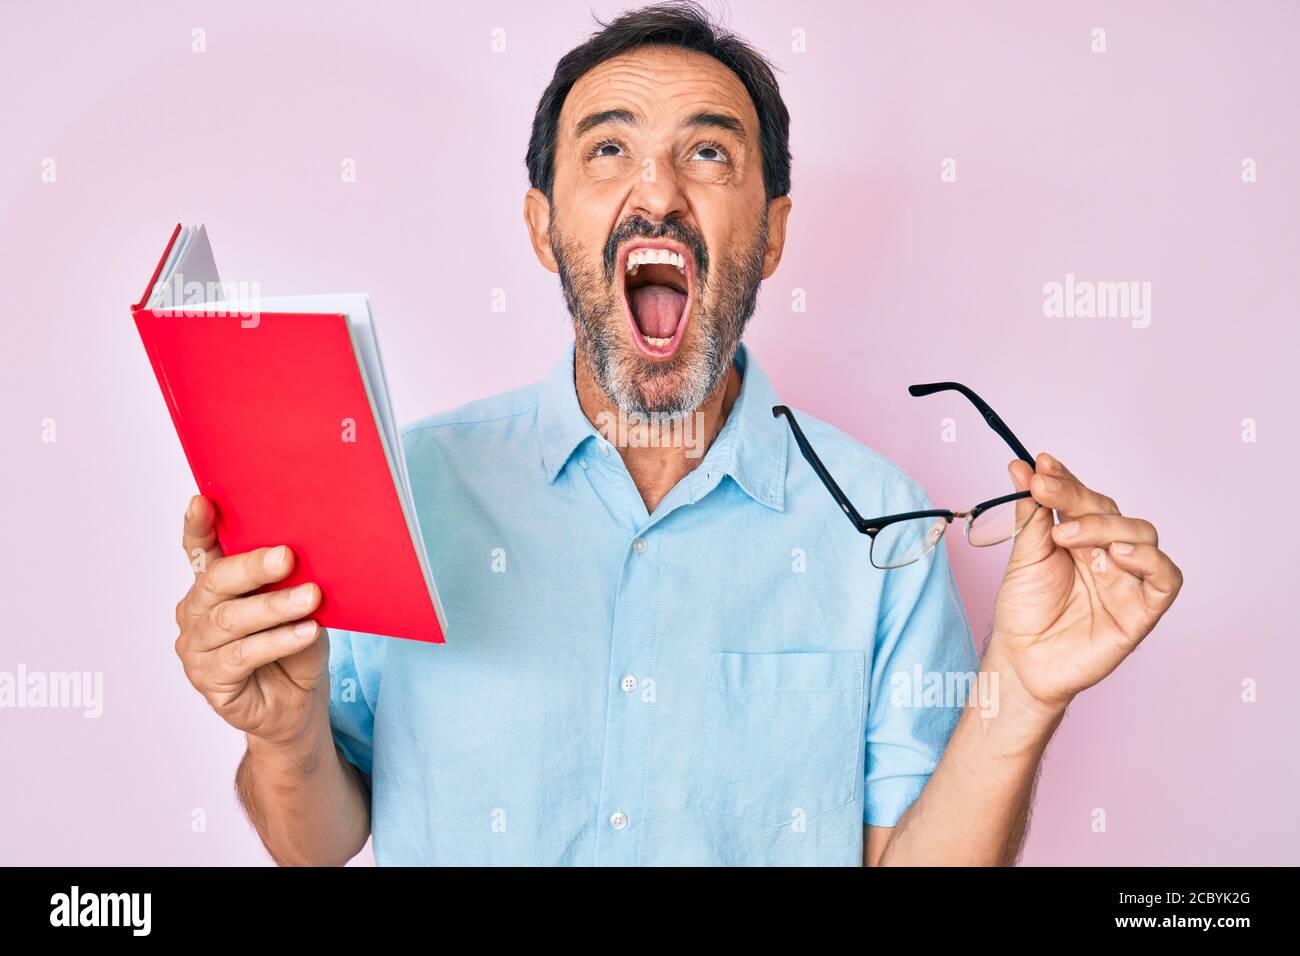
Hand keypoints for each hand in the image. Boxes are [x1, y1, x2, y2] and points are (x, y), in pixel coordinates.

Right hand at [173, 496, 329, 746]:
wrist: (297, 702)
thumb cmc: (296, 644)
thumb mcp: (299, 605)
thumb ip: (290, 581)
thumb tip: (308, 553)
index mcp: (214, 584)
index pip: (199, 550)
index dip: (197, 527)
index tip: (202, 501)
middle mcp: (196, 611)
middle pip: (216, 581)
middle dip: (253, 566)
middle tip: (287, 556)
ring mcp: (197, 647)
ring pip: (231, 620)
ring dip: (275, 607)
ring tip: (310, 597)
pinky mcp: (208, 679)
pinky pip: (243, 655)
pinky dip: (278, 641)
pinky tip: (306, 632)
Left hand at [987, 453, 1182, 718]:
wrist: (1022, 660)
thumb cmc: (1024, 612)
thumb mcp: (1023, 556)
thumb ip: (1031, 515)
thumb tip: (1023, 467)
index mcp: (1080, 537)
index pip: (1083, 498)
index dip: (1066, 479)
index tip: (1041, 464)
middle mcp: (1108, 553)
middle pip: (1112, 511)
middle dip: (1077, 497)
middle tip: (1045, 491)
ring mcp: (1128, 579)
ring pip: (1143, 535)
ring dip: (1107, 526)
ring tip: (1068, 534)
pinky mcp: (1143, 610)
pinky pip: (1166, 579)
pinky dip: (1150, 561)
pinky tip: (1118, 554)